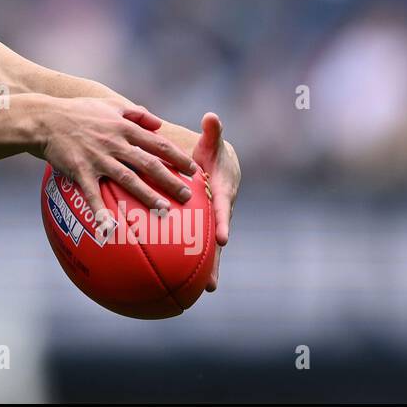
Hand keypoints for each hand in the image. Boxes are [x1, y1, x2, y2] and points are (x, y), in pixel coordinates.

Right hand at [42, 98, 198, 232]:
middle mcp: (115, 143)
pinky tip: (110, 228)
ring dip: (147, 195)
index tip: (193, 170)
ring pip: (128, 179)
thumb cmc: (77, 111)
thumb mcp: (108, 104)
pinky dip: (101, 211)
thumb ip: (135, 112)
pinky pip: (93, 194)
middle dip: (170, 180)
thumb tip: (158, 122)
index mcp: (123, 127)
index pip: (157, 144)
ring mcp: (98, 158)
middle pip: (149, 164)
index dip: (177, 158)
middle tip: (187, 195)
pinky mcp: (81, 171)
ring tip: (164, 209)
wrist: (45, 119)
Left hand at [191, 112, 239, 291]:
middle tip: (211, 278)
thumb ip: (212, 133)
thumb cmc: (211, 153)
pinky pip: (199, 247)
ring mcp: (213, 222)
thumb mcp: (211, 143)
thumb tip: (212, 117)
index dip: (223, 222)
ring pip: (211, 247)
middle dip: (216, 257)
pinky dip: (194, 263)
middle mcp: (220, 211)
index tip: (222, 237)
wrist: (218, 166)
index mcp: (223, 192)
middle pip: (219, 237)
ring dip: (209, 267)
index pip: (223, 209)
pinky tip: (182, 280)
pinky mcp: (203, 228)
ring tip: (206, 290)